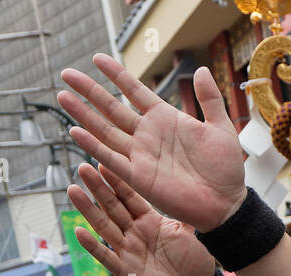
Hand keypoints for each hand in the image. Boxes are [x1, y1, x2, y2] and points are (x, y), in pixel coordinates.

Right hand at [59, 54, 245, 231]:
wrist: (227, 203)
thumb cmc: (226, 169)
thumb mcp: (221, 128)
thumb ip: (209, 99)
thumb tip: (201, 69)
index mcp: (165, 120)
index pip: (134, 91)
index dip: (116, 75)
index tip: (96, 58)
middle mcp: (148, 135)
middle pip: (112, 108)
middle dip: (89, 91)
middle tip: (66, 74)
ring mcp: (141, 155)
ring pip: (105, 131)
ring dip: (83, 115)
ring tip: (62, 96)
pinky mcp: (139, 177)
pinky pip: (112, 160)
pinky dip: (94, 147)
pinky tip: (76, 132)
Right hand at [69, 164, 215, 275]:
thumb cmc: (198, 263)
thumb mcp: (191, 233)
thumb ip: (184, 212)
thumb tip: (188, 186)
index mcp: (151, 221)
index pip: (130, 198)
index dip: (118, 182)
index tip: (104, 163)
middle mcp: (136, 233)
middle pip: (112, 207)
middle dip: (98, 188)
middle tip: (83, 168)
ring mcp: (129, 251)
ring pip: (104, 227)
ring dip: (88, 210)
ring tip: (73, 190)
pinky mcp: (125, 271)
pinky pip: (106, 257)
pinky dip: (92, 246)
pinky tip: (78, 231)